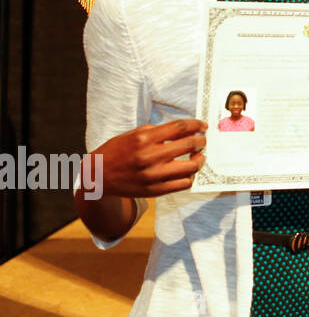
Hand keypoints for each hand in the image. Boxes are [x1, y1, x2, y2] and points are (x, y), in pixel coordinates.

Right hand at [74, 119, 206, 243]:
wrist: (97, 176)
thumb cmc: (117, 151)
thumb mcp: (133, 134)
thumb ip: (158, 131)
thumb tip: (185, 130)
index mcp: (144, 138)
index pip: (180, 127)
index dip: (196, 125)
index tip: (203, 126)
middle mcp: (149, 156)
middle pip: (189, 145)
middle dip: (201, 141)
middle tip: (203, 140)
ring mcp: (153, 175)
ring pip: (191, 167)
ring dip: (200, 160)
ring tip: (198, 156)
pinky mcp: (154, 191)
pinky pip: (183, 184)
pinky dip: (190, 176)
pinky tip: (187, 171)